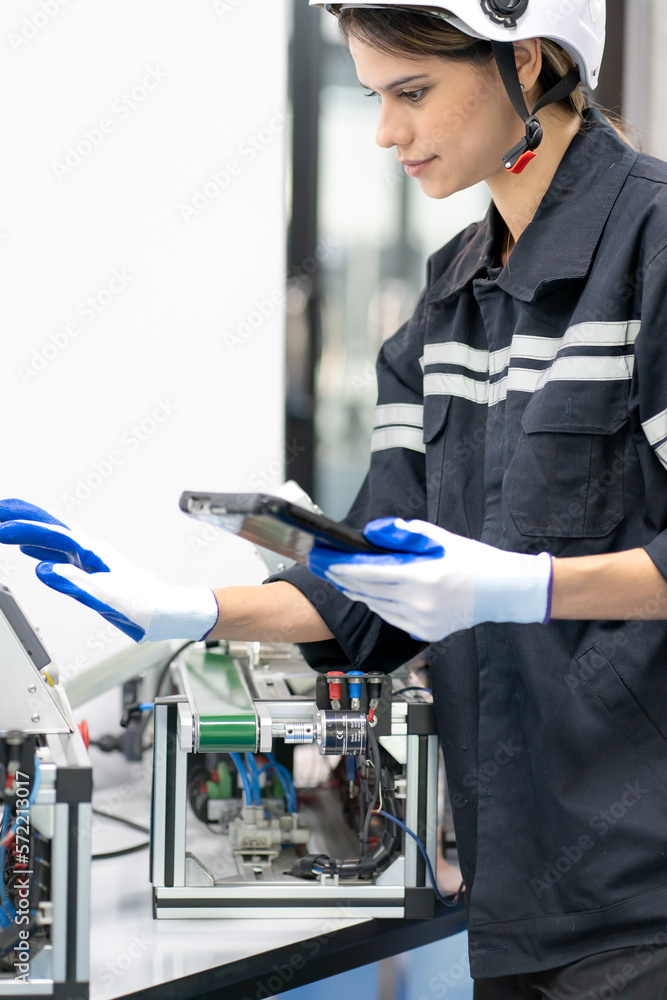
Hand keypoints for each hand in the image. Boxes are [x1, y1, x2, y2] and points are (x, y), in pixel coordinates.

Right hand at [0, 499, 217, 642]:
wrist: (164, 611)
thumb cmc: (142, 606)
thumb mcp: (107, 597)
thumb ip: (74, 582)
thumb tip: (43, 570)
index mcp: (92, 552)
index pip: (52, 534)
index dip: (24, 529)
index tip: (0, 528)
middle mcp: (88, 549)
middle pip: (49, 525)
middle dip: (21, 516)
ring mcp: (88, 557)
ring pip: (51, 536)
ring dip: (27, 528)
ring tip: (3, 524)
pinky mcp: (89, 568)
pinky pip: (57, 551)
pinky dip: (39, 546)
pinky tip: (30, 550)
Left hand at [308, 517, 551, 641]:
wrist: (503, 590)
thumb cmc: (473, 559)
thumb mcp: (437, 537)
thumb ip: (402, 534)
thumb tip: (372, 534)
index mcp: (423, 576)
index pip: (370, 572)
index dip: (343, 566)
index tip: (326, 559)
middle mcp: (420, 603)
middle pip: (367, 591)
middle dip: (343, 578)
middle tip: (325, 567)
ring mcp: (422, 622)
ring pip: (377, 607)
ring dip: (358, 592)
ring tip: (342, 578)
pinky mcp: (425, 633)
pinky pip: (392, 618)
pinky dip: (379, 605)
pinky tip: (370, 594)